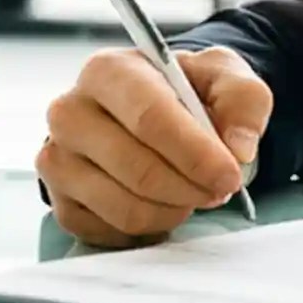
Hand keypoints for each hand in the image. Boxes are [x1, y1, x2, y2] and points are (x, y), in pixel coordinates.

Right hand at [37, 47, 271, 248]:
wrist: (160, 107)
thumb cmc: (187, 90)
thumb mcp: (226, 77)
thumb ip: (244, 101)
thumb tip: (238, 148)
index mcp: (109, 71)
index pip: (150, 119)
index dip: (195, 154)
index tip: (230, 175)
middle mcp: (71, 113)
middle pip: (137, 169)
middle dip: (191, 188)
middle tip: (220, 189)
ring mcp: (58, 158)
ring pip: (124, 207)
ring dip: (175, 209)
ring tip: (194, 192)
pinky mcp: (61, 200)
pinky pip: (112, 231)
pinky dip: (151, 227)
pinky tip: (166, 204)